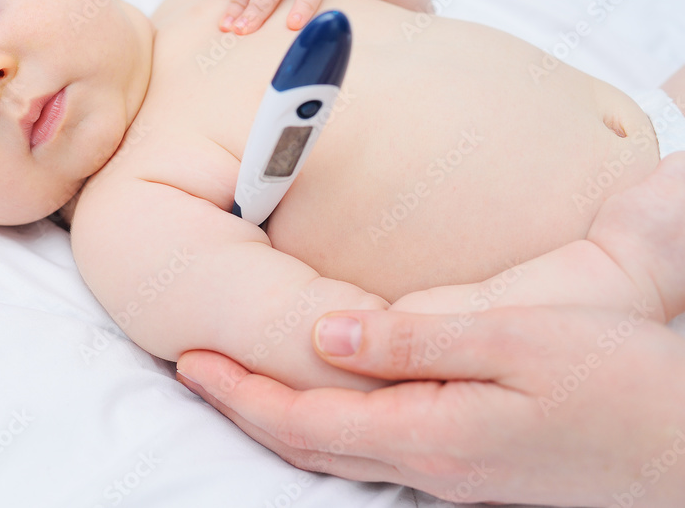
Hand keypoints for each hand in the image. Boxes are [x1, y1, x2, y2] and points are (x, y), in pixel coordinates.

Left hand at [177, 306, 684, 506]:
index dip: (240, 392)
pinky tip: (328, 404)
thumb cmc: (619, 384)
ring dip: (280, 422)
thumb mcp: (515, 341)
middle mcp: (430, 466)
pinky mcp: (473, 471)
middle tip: (197, 370)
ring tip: (241, 384)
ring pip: (337, 454)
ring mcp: (452, 477)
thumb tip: (324, 334)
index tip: (191, 361)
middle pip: (308, 445)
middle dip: (244, 409)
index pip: (304, 421)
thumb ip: (413, 341)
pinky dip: (327, 429)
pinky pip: (374, 453)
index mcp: (429, 434)